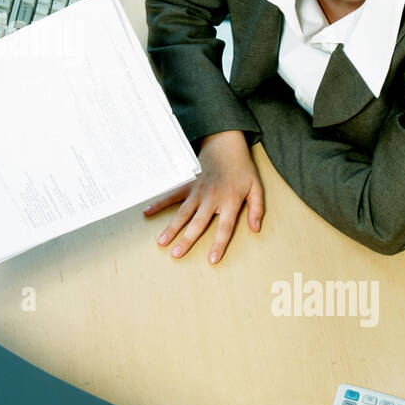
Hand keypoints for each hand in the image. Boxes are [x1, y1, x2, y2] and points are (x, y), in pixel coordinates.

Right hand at [142, 129, 263, 263]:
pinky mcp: (188, 184)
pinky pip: (172, 195)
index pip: (224, 228)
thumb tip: (255, 228)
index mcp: (230, 201)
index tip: (211, 260)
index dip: (218, 245)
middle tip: (176, 254)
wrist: (226, 144)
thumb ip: (257, 209)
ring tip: (161, 242)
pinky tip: (147, 212)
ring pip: (182, 212)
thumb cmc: (242, 168)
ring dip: (171, 228)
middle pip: (198, 223)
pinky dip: (159, 203)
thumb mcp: (256, 187)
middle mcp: (211, 198)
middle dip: (186, 239)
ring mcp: (197, 191)